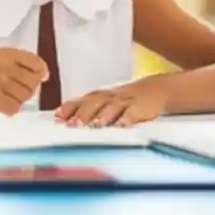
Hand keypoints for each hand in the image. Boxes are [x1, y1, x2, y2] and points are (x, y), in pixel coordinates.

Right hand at [0, 48, 48, 120]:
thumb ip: (21, 65)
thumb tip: (44, 75)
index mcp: (6, 54)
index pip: (35, 62)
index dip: (41, 72)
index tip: (41, 78)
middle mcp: (3, 65)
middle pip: (32, 82)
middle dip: (27, 90)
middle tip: (13, 92)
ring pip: (24, 96)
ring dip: (16, 101)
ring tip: (3, 98)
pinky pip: (14, 107)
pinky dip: (9, 110)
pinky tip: (0, 106)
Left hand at [55, 75, 172, 127]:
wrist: (156, 89)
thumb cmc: (126, 99)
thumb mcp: (107, 101)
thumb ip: (86, 109)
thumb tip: (60, 119)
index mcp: (101, 96)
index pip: (82, 100)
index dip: (70, 108)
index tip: (58, 117)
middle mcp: (111, 97)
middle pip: (96, 103)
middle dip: (84, 113)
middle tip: (73, 125)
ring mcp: (127, 101)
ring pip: (113, 106)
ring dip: (103, 115)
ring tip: (95, 125)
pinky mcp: (141, 107)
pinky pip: (134, 112)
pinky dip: (127, 118)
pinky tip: (121, 125)